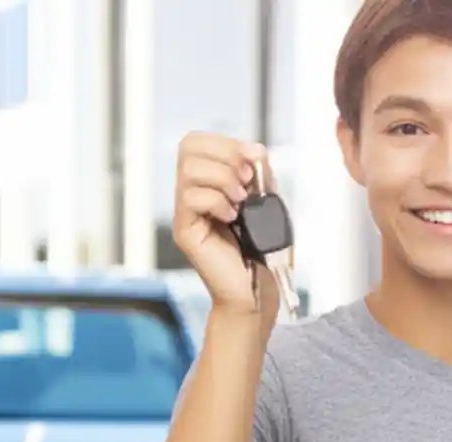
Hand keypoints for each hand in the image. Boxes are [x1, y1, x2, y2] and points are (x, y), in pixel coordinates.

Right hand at [172, 132, 279, 320]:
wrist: (256, 290)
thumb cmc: (262, 250)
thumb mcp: (266, 201)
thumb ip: (259, 174)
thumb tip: (254, 151)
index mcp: (207, 183)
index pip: (197, 141)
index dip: (226, 143)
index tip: (253, 161)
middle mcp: (190, 194)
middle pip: (188, 148)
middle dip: (225, 156)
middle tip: (245, 182)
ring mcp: (185, 213)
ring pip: (189, 170)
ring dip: (222, 179)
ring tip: (240, 201)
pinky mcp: (185, 231)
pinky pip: (192, 198)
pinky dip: (218, 202)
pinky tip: (231, 218)